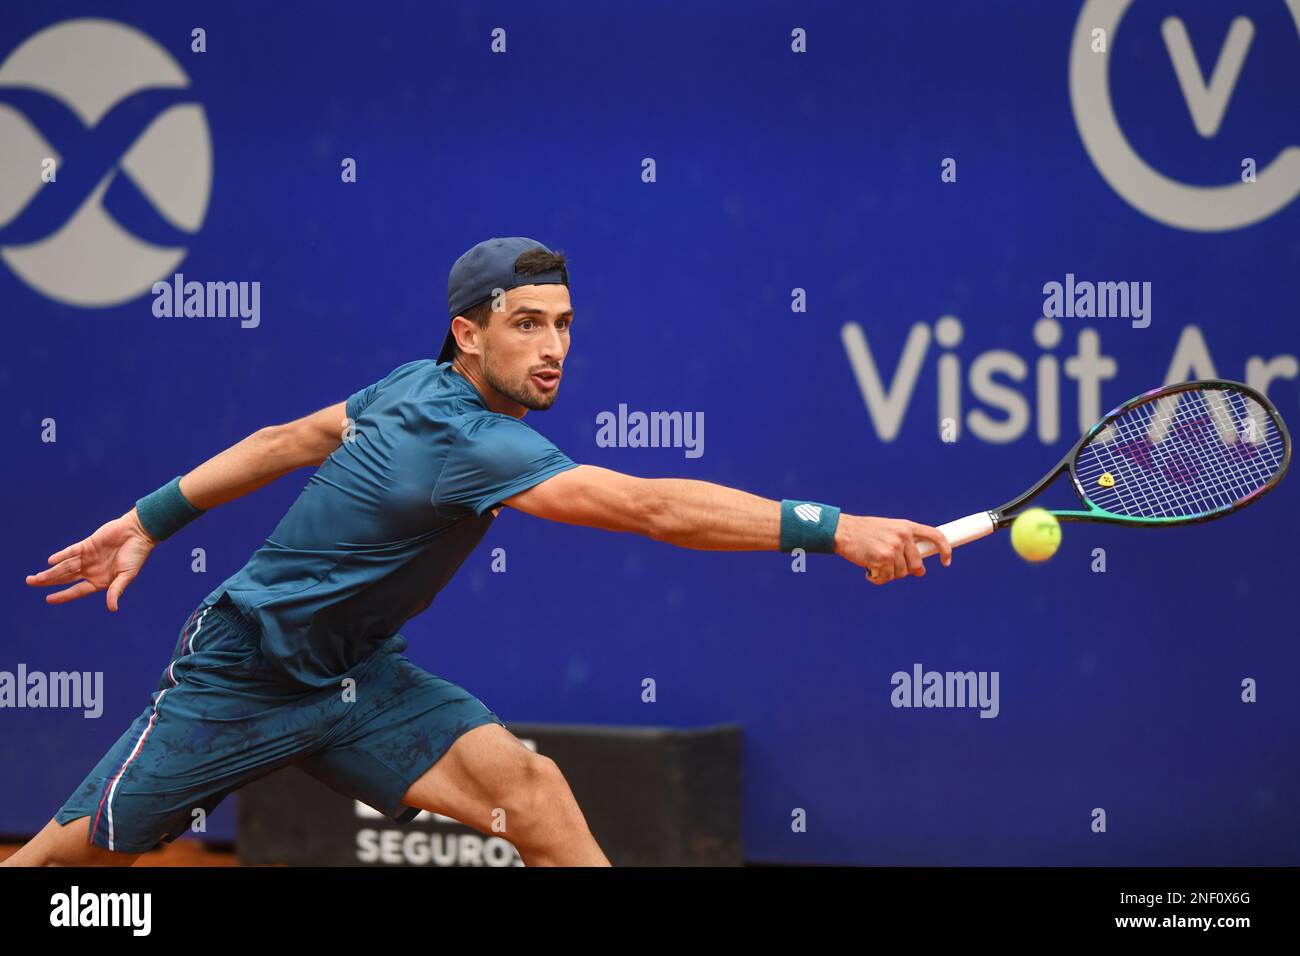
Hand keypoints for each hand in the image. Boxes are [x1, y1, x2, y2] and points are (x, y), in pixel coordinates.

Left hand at [25, 508, 157, 610]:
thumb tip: (112, 609)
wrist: (139, 533)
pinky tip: (51, 560)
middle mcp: (91, 570)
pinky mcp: (87, 544)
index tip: (48, 599)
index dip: (62, 595)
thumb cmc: (136, 555)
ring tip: (34, 577)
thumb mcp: (127, 576)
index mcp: (100, 581)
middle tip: (30, 582)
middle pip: (65, 578)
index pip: (77, 590)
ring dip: (50, 571)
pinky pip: (71, 551)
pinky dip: (61, 555)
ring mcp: (88, 557)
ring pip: (64, 566)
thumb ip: (116, 590)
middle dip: (47, 581)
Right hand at [834, 514, 951, 584]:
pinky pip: (886, 578)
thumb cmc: (864, 532)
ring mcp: (893, 548)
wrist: (842, 531)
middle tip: (890, 567)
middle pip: (916, 565)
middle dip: (906, 571)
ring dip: (887, 574)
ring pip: (900, 573)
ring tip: (875, 564)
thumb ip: (905, 546)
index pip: (935, 536)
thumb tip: (921, 571)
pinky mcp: (883, 559)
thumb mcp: (888, 530)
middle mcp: (903, 536)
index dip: (945, 549)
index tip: (946, 561)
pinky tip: (868, 571)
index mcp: (906, 526)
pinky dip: (877, 579)